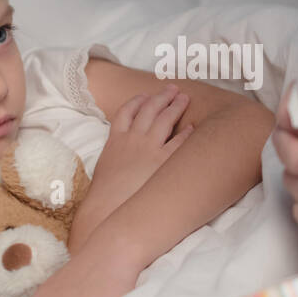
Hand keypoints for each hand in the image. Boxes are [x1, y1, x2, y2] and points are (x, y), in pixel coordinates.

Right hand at [86, 83, 194, 222]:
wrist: (106, 207)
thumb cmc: (104, 193)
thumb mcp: (105, 167)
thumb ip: (115, 156)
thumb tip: (122, 159)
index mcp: (115, 139)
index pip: (126, 112)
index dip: (137, 101)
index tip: (145, 95)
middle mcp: (132, 139)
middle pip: (149, 109)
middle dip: (161, 97)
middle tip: (173, 89)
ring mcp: (147, 149)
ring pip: (164, 119)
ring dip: (175, 106)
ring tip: (184, 98)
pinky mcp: (161, 162)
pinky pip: (178, 142)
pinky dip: (186, 133)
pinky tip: (193, 128)